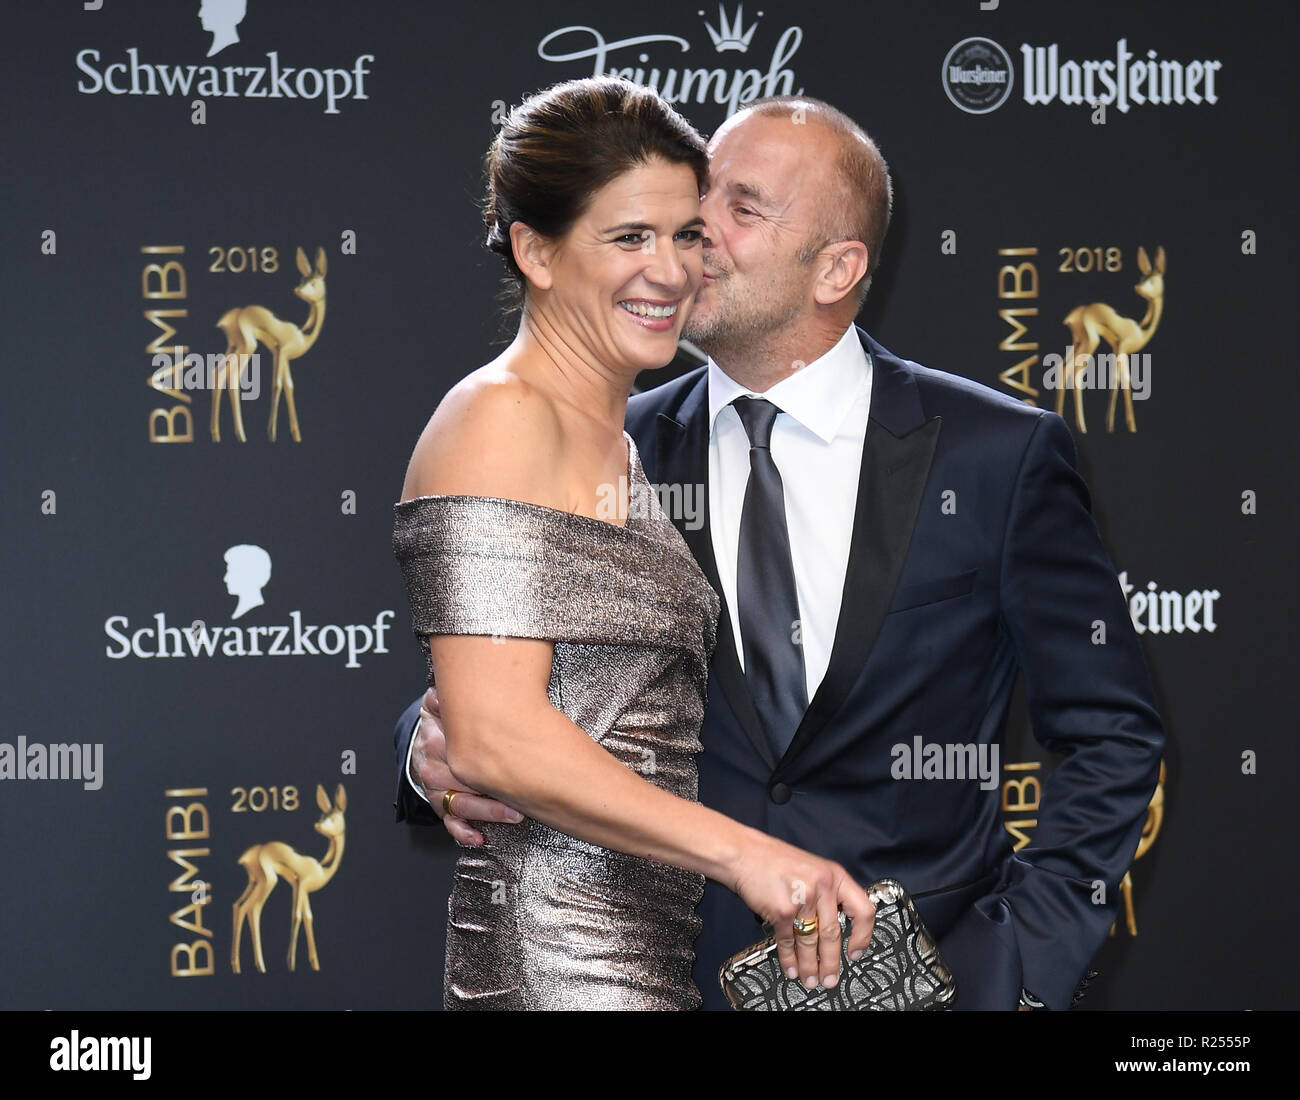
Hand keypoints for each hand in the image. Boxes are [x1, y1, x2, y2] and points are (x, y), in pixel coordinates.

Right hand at [411, 687, 523, 845]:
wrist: (428, 734)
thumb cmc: (446, 719)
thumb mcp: (441, 701)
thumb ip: (445, 696)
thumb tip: (445, 692)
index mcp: (436, 737)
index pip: (460, 752)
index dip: (489, 760)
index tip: (514, 764)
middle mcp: (432, 764)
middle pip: (464, 780)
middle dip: (495, 789)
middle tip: (523, 794)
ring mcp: (435, 786)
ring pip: (459, 803)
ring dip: (487, 811)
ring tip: (513, 813)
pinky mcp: (439, 803)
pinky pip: (448, 821)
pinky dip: (463, 831)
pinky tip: (478, 836)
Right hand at [728, 830, 874, 990]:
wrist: (744, 854)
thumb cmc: (774, 861)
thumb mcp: (813, 869)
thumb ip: (827, 893)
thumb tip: (836, 927)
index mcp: (834, 875)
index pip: (862, 911)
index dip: (862, 937)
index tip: (855, 953)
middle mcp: (822, 886)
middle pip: (833, 933)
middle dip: (831, 963)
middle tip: (830, 979)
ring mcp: (802, 898)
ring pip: (811, 941)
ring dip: (810, 966)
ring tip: (810, 979)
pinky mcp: (782, 910)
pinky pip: (789, 941)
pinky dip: (790, 959)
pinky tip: (791, 967)